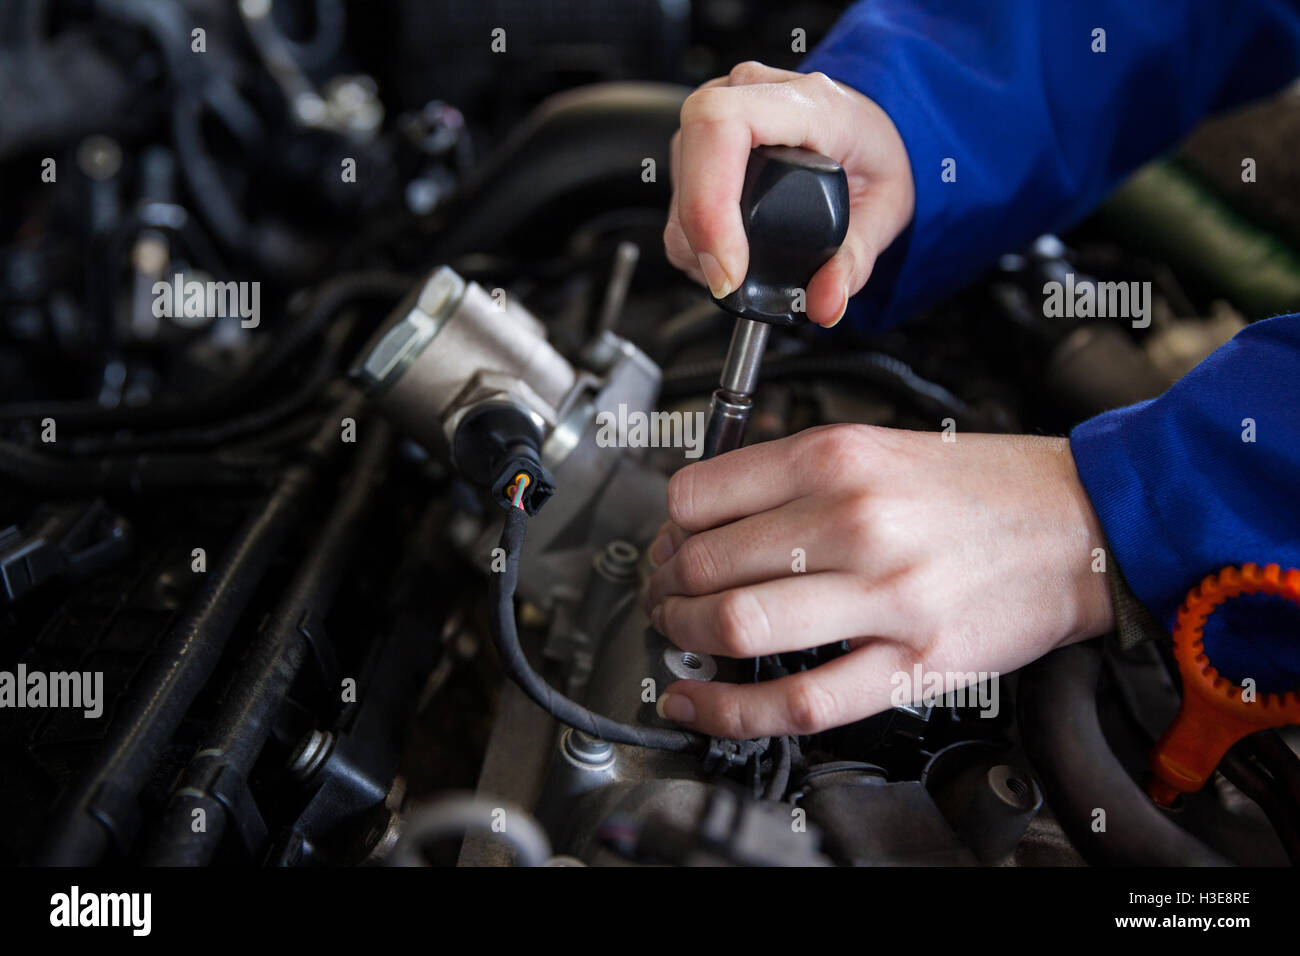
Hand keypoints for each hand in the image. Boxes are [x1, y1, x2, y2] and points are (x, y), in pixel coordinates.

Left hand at [643, 425, 1114, 737]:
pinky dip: (728, 710)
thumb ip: (791, 477)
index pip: (697, 496)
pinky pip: (797, 699)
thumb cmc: (980, 488)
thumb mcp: (876, 445)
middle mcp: (853, 519)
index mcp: (837, 457)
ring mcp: (883, 595)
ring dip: (684, 639)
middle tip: (665, 599)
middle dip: (664, 590)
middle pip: (703, 563)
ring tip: (681, 641)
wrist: (1079, 523)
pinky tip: (697, 704)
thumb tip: (707, 520)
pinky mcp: (911, 662)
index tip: (668, 545)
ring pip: (736, 625)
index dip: (664, 529)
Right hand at [664, 61, 914, 326]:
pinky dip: (690, 232)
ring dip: (693, 237)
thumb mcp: (886, 210)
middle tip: (730, 281)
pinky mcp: (703, 137)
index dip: (710, 200)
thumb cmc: (874, 152)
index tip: (729, 265)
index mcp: (804, 101)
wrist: (870, 128)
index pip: (724, 124)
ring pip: (678, 176)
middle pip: (692, 153)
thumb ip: (855, 261)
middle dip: (700, 233)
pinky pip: (676, 186)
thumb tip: (826, 304)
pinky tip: (722, 247)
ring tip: (734, 265)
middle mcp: (753, 92)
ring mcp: (721, 109)